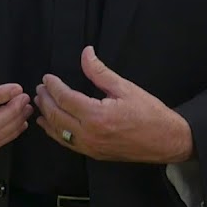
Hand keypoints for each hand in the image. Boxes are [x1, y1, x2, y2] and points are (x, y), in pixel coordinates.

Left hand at [35, 46, 193, 163]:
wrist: (167, 140)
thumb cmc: (149, 112)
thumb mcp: (124, 87)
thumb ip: (99, 72)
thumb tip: (85, 52)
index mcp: (97, 116)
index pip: (65, 98)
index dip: (53, 86)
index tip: (47, 77)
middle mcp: (90, 134)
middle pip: (57, 116)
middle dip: (46, 100)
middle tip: (40, 88)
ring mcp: (90, 147)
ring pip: (59, 132)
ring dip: (47, 117)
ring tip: (40, 103)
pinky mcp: (94, 154)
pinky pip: (68, 144)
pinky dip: (55, 133)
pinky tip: (49, 125)